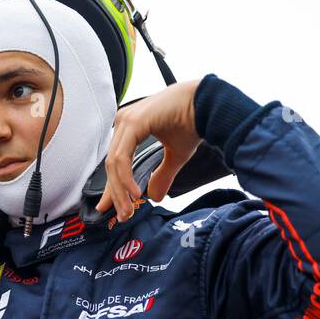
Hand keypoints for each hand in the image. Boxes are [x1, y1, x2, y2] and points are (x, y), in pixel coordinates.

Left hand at [96, 79, 202, 221]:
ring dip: (120, 190)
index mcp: (130, 127)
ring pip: (115, 163)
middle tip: (121, 215)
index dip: (113, 188)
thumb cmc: (193, 121)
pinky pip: (123, 157)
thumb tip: (155, 197)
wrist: (208, 103)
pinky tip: (135, 193)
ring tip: (128, 209)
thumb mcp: (175, 156)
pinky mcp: (133, 123)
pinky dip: (126, 178)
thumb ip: (161, 175)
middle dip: (115, 193)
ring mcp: (126, 121)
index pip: (116, 162)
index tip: (111, 208)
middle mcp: (124, 122)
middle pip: (112, 165)